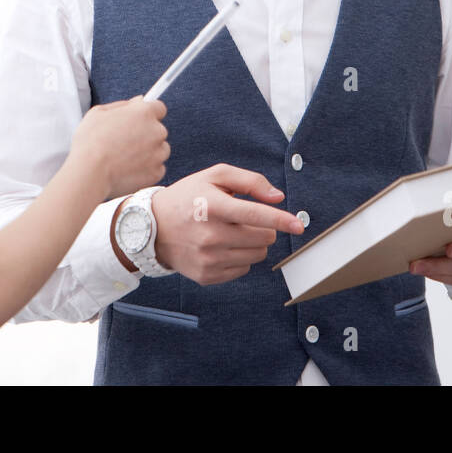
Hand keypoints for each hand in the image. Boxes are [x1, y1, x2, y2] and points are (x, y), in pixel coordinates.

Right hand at [71, 96, 169, 200]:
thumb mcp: (99, 113)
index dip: (148, 114)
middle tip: (124, 143)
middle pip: (158, 130)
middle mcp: (157, 131)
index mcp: (144, 113)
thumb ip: (123, 105)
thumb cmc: (91, 141)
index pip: (158, 108)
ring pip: (159, 150)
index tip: (140, 121)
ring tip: (124, 158)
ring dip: (148, 153)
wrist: (90, 172)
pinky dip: (146, 170)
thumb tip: (138, 101)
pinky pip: (156, 168)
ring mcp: (159, 153)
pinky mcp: (157, 172)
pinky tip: (128, 170)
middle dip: (146, 135)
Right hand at [152, 164, 303, 285]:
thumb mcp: (214, 176)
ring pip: (256, 255)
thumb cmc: (188, 197)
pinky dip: (240, 258)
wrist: (152, 228)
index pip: (255, 215)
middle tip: (244, 220)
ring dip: (252, 243)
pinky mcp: (207, 276)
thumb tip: (278, 197)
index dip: (281, 220)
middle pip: (263, 238)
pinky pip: (243, 270)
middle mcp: (210, 235)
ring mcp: (208, 259)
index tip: (299, 225)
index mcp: (213, 206)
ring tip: (231, 232)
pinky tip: (222, 247)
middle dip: (264, 228)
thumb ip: (249, 181)